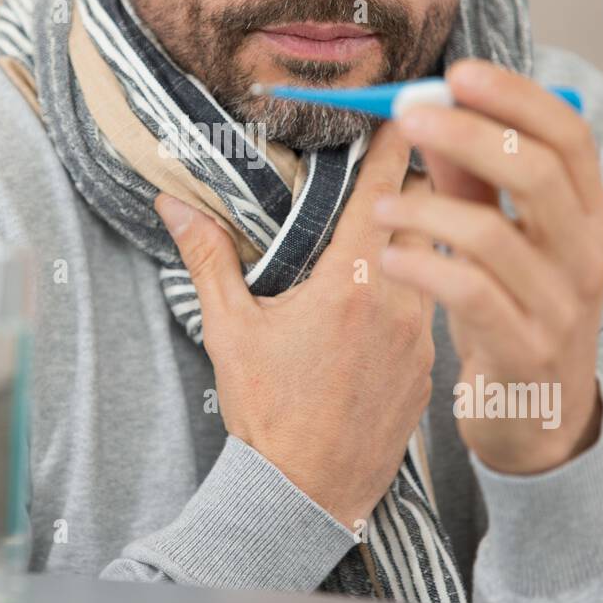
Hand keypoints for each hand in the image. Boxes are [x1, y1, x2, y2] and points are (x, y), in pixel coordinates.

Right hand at [155, 122, 434, 530]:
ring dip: (407, 245)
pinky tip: (370, 312)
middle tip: (379, 171)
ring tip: (372, 240)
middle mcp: (399, 304)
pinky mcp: (427, 370)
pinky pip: (425, 311)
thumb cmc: (267, 414)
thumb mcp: (229, 330)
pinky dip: (406, 295)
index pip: (389, 188)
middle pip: (422, 219)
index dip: (397, 140)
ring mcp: (421, 339)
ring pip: (428, 266)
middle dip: (404, 191)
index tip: (403, 105)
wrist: (306, 497)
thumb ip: (208, 258)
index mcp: (352, 283)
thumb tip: (173, 203)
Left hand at [374, 59, 602, 474]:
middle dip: (467, 135)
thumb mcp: (499, 238)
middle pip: (536, 172)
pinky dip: (422, 267)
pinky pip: (469, 294)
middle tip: (407, 117)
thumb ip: (469, 179)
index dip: (515, 97)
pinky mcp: (524, 350)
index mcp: (588, 213)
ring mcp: (560, 305)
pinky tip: (389, 257)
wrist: (538, 416)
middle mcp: (585, 254)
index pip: (567, 136)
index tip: (457, 73)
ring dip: (424, 211)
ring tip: (381, 208)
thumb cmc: (512, 310)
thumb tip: (424, 109)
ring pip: (492, 235)